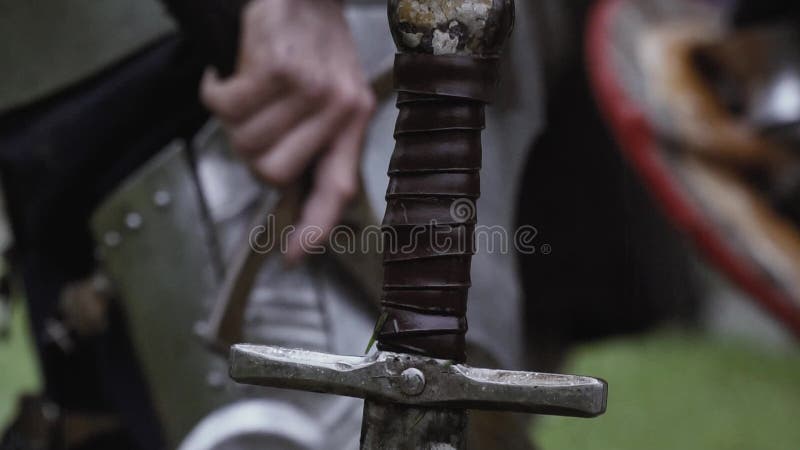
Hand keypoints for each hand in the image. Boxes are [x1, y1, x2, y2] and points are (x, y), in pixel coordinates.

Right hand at [201, 0, 375, 262]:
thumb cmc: (315, 43)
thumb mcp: (333, 91)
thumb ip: (317, 138)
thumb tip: (287, 190)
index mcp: (352, 121)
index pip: (337, 186)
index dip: (315, 227)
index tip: (292, 255)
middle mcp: (338, 109)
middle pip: (272, 173)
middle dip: (251, 154)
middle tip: (254, 124)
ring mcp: (310, 90)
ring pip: (246, 142)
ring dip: (232, 120)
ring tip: (246, 92)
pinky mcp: (278, 69)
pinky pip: (226, 107)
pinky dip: (215, 92)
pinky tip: (228, 76)